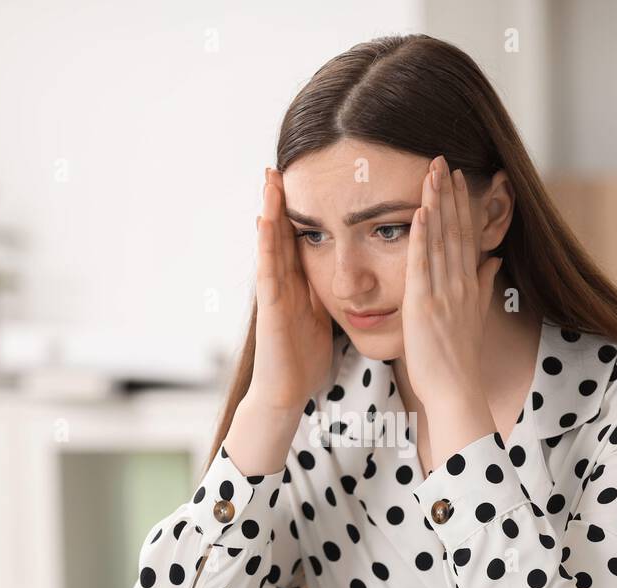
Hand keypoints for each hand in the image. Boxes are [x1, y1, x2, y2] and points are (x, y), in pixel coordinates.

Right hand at [248, 167, 333, 411]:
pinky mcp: (270, 307)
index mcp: (300, 285)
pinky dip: (265, 244)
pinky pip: (267, 269)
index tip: (311, 180)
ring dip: (269, 211)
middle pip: (283, 233)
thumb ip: (331, 296)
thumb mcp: (324, 319)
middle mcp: (284, 283)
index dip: (305, 211)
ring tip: (270, 179)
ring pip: (271, 244)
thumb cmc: (305, 361)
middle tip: (281, 165)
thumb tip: (352, 281)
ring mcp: (274, 293)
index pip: (302, 240)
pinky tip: (264, 221)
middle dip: (282, 201)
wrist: (287, 393)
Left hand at [401, 155, 502, 411]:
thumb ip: (483, 285)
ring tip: (432, 171)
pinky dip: (422, 237)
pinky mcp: (424, 305)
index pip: (465, 236)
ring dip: (436, 203)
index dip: (461, 204)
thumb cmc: (458, 359)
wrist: (455, 390)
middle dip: (448, 193)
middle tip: (442, 160)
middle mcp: (460, 283)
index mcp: (469, 285)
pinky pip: (423, 264)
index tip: (457, 177)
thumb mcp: (474, 316)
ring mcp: (444, 293)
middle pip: (455, 229)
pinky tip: (420, 212)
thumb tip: (493, 261)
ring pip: (440, 239)